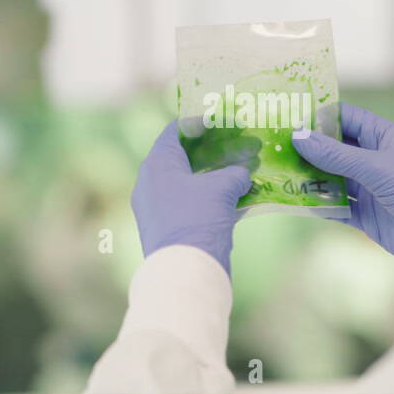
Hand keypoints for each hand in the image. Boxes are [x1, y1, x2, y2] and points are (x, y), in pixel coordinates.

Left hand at [132, 121, 253, 274]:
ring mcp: (156, 208)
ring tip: (241, 172)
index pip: (175, 131)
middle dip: (212, 153)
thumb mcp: (222, 189)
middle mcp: (151, 183)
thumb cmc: (198, 219)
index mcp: (157, 164)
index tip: (223, 121)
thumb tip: (243, 174)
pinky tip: (237, 201)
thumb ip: (234, 174)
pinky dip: (210, 200)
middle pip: (182, 158)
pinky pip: (189, 205)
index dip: (199, 123)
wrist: (185, 272)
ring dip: (213, 179)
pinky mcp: (166, 229)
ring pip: (188, 184)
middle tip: (237, 146)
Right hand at [292, 103, 393, 301]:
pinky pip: (337, 206)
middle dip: (308, 148)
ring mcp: (372, 189)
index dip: (319, 115)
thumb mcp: (376, 168)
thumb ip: (336, 154)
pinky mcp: (368, 217)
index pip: (347, 118)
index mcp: (386, 137)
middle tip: (271, 146)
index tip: (286, 113)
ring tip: (275, 172)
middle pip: (335, 149)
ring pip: (333, 178)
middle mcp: (377, 160)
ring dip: (309, 177)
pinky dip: (318, 204)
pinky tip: (294, 202)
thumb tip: (298, 135)